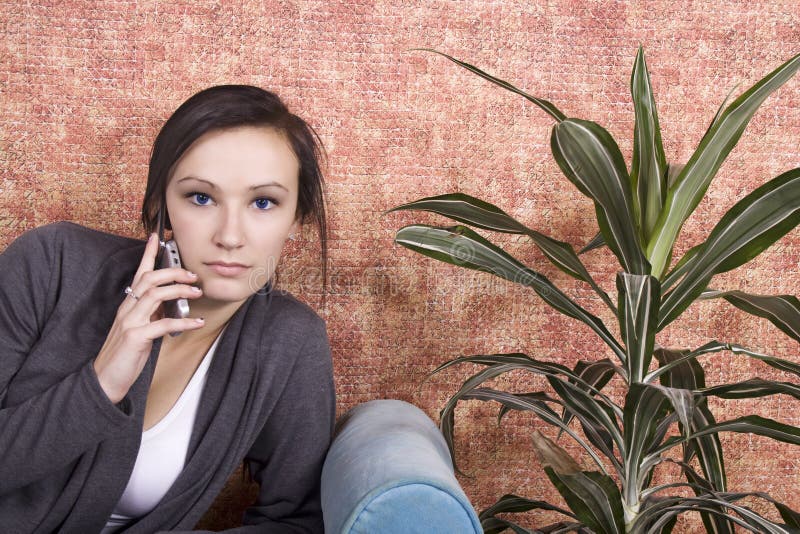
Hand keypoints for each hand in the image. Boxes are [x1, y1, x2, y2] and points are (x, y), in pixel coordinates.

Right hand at [93, 233, 204, 402]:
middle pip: (149, 279)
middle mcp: (127, 309)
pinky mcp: (136, 338)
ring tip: (197, 293)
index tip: (157, 237)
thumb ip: (152, 314)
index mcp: (128, 305)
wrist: (105, 379)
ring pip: (154, 295)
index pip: (139, 274)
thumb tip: (173, 303)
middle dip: (173, 272)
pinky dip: (183, 322)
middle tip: (193, 275)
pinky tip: (197, 323)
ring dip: (179, 291)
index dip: (148, 254)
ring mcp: (130, 322)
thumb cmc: (125, 355)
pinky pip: (163, 324)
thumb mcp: (140, 329)